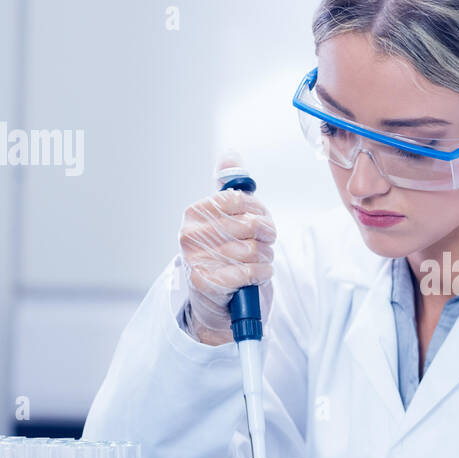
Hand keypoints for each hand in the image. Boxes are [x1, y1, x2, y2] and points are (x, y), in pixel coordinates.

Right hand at [178, 157, 276, 346]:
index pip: (241, 200)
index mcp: (195, 213)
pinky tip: (257, 275)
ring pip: (254, 250)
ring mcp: (196, 259)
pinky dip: (262, 274)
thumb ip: (230, 188)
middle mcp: (191, 233)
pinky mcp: (207, 283)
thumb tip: (230, 154)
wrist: (213, 303)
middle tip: (265, 244)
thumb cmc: (223, 258)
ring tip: (258, 262)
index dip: (260, 211)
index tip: (262, 222)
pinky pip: (252, 271)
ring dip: (266, 258)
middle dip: (267, 236)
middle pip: (251, 225)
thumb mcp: (225, 221)